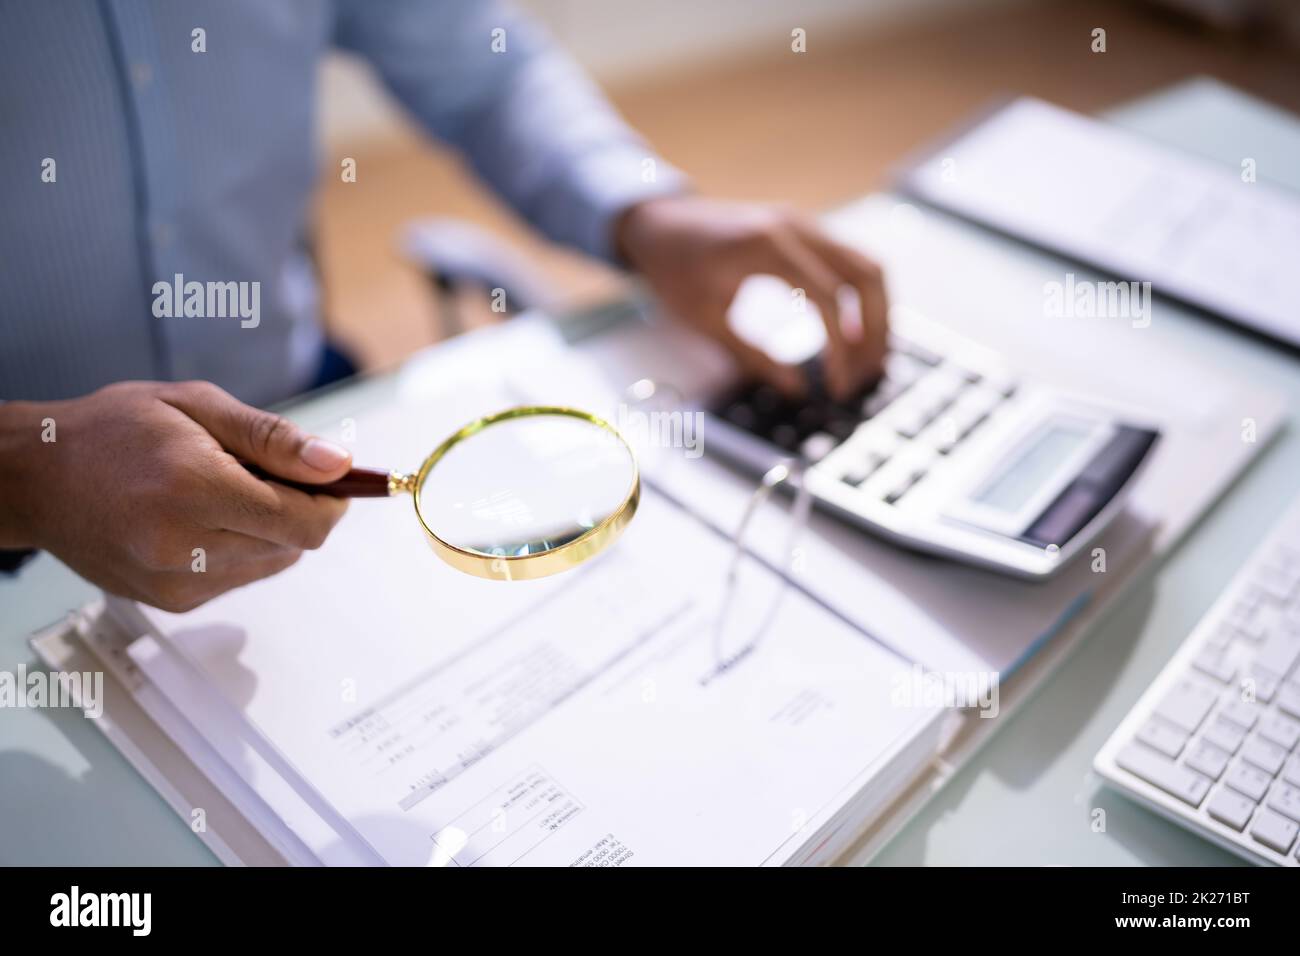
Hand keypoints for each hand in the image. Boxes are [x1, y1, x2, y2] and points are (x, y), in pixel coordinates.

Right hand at [0, 381, 352, 611]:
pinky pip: (239, 578)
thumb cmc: (112, 431)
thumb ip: (274, 439)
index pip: (302, 521)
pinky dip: (241, 548)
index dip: (332, 502)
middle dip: (299, 509)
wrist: (36, 478)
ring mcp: (175, 583)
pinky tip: (203, 518)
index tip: (333, 481)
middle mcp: (183, 545)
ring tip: (225, 491)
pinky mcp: (171, 602)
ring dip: (271, 530)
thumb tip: (337, 464)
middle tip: (267, 472)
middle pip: (293, 545)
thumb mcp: (198, 407)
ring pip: (272, 565)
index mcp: (193, 488)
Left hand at [615, 195, 888, 398]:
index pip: (826, 296)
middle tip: (867, 376)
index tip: (837, 384)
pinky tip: (854, 334)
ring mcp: (805, 223)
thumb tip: (797, 388)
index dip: (840, 346)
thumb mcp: (704, 320)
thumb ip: (752, 356)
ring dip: (876, 313)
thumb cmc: (673, 269)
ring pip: (866, 265)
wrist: (658, 222)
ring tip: (868, 360)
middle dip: (874, 330)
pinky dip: (861, 298)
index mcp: (766, 245)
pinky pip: (850, 261)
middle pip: (864, 275)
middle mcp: (795, 226)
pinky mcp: (806, 231)